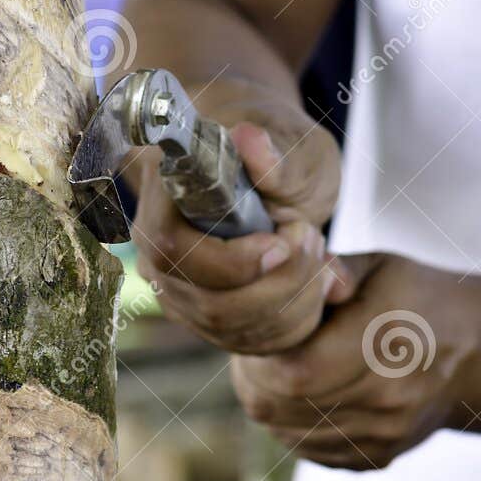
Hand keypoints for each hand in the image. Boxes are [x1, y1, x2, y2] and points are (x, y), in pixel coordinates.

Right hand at [131, 88, 354, 353]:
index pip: (175, 251)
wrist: (276, 169)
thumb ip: (273, 151)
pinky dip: (295, 323)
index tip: (284, 242)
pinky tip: (316, 286)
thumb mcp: (291, 144)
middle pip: (208, 303)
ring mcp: (180, 291)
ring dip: (292, 303)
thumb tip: (248, 137)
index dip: (232, 261)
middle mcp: (159, 252)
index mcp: (164, 199)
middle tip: (314, 244)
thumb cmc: (279, 149)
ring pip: (231, 329)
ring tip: (321, 259)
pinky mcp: (207, 318)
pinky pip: (249, 343)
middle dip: (276, 285)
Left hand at [232, 255, 480, 469]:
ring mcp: (381, 435)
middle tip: (253, 356)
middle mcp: (385, 397)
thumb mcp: (376, 269)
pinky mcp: (375, 458)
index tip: (254, 337)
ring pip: (288, 433)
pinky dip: (292, 426)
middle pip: (282, 407)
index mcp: (382, 341)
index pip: (292, 371)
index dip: (259, 358)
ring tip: (273, 373)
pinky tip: (302, 397)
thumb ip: (325, 271)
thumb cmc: (416, 299)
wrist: (474, 355)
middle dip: (253, 381)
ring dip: (268, 405)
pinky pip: (309, 451)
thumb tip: (282, 267)